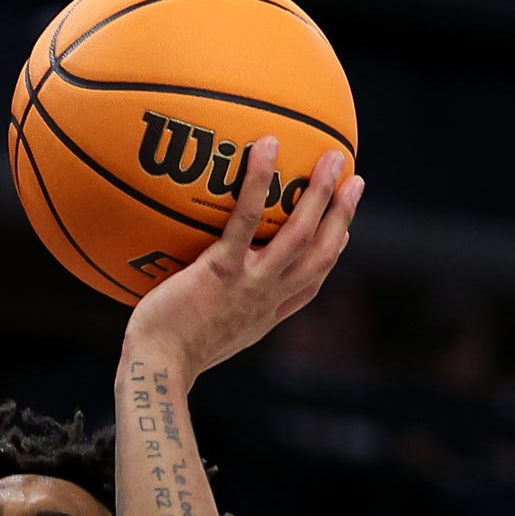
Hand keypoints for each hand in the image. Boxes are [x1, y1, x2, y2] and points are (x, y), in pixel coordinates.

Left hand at [121, 136, 362, 379]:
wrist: (158, 368)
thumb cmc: (167, 355)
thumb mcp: (202, 336)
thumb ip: (211, 311)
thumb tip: (197, 293)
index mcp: (265, 315)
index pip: (309, 284)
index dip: (331, 257)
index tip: (345, 234)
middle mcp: (268, 299)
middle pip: (321, 253)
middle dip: (342, 216)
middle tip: (356, 179)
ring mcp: (251, 284)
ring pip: (300, 234)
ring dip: (322, 193)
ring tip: (334, 156)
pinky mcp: (224, 269)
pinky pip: (247, 218)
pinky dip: (259, 181)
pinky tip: (266, 147)